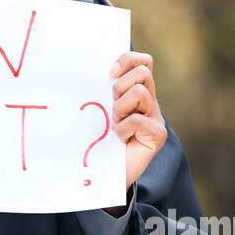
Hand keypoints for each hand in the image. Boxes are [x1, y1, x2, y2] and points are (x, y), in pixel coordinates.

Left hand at [108, 50, 166, 191]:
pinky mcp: (158, 135)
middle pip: (143, 72)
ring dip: (120, 108)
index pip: (142, 62)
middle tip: (111, 107)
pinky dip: (123, 129)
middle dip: (120, 86)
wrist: (102, 174)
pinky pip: (138, 119)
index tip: (109, 73)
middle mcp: (149, 102)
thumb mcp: (94, 110)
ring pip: (140, 92)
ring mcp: (155, 118)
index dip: (127, 60)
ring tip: (114, 124)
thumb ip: (96, 91)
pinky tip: (120, 139)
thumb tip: (77, 69)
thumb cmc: (95, 140)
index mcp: (134, 92)